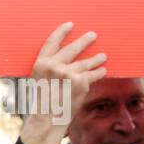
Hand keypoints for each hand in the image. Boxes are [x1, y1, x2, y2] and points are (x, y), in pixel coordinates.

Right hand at [20, 23, 107, 143]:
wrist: (48, 119)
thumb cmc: (44, 103)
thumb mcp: (41, 82)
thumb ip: (52, 69)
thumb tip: (70, 59)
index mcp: (40, 64)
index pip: (52, 42)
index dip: (61, 32)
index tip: (70, 24)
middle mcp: (53, 66)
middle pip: (72, 48)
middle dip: (84, 41)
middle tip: (93, 35)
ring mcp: (67, 73)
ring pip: (86, 62)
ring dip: (96, 59)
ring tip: (103, 57)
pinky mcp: (80, 81)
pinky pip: (94, 74)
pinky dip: (99, 73)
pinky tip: (103, 70)